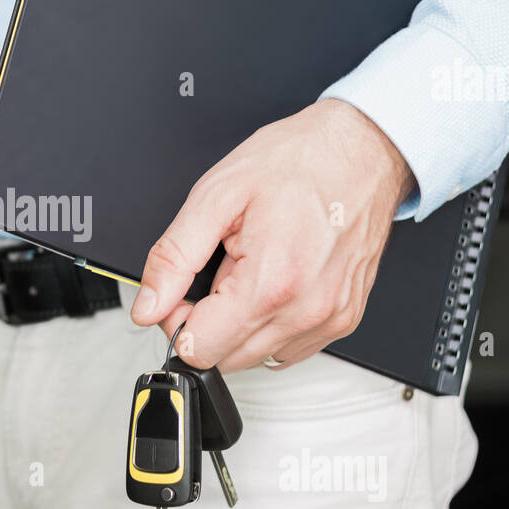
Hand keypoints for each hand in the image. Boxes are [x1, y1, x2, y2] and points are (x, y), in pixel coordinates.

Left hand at [130, 97, 414, 372]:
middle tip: (218, 271)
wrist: (361, 150)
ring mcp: (330, 320)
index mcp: (271, 284)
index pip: (198, 348)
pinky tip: (275, 281)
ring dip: (240, 323)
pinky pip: (289, 348)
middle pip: (226, 359)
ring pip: (257, 356)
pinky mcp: (344, 320)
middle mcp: (306, 311)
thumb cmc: (298, 162)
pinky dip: (271, 323)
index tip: (184, 288)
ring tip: (252, 268)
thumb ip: (173, 259)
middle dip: (207, 322)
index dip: (176, 319)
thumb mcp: (215, 197)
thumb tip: (147, 307)